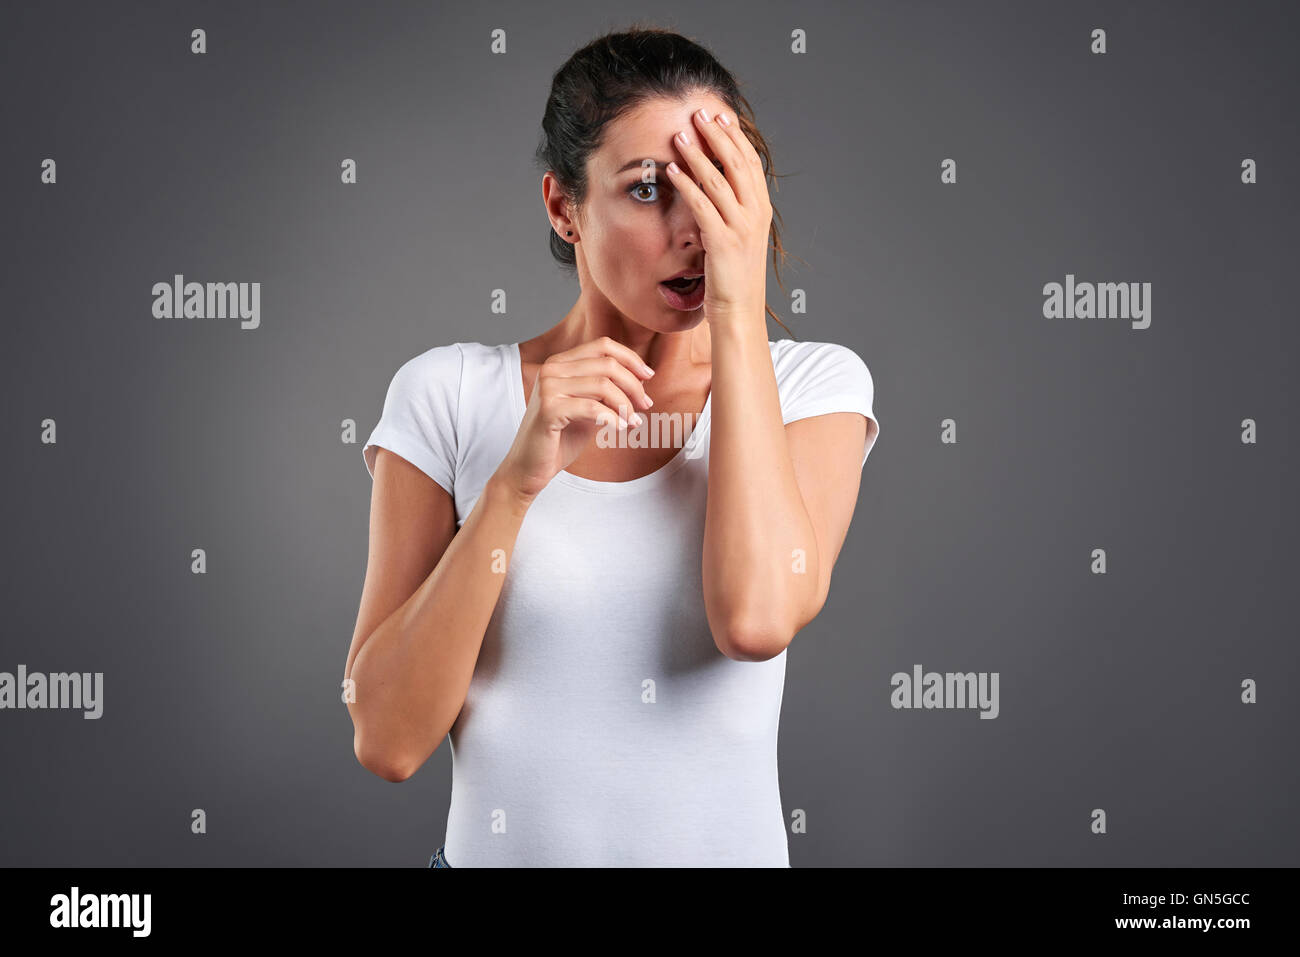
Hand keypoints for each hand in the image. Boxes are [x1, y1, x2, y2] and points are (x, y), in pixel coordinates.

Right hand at [495, 336, 655, 500]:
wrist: (531, 466)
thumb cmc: (561, 438)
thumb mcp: (589, 407)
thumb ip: (608, 391)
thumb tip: (642, 379)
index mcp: (560, 363)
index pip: (602, 345)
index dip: (630, 359)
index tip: (649, 377)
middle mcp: (552, 369)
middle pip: (607, 364)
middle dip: (633, 385)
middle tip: (646, 405)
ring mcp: (548, 387)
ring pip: (603, 385)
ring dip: (626, 405)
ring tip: (634, 422)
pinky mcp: (549, 409)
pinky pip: (593, 408)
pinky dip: (613, 419)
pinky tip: (621, 429)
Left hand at [666, 108, 772, 321]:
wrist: (739, 314)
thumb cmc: (734, 280)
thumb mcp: (738, 240)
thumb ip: (732, 214)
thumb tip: (717, 192)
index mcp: (760, 210)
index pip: (750, 164)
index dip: (735, 138)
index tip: (720, 118)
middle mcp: (754, 214)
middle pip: (737, 163)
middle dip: (717, 136)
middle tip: (699, 113)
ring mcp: (740, 228)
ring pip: (719, 180)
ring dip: (698, 155)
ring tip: (680, 135)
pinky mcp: (722, 241)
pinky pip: (702, 205)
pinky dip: (687, 185)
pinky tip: (672, 171)